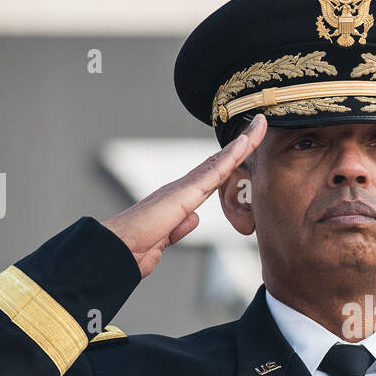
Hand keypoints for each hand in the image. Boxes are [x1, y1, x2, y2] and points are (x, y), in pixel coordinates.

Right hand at [103, 114, 265, 277]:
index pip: (212, 177)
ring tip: (260, 125)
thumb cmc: (132, 250)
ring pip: (220, 161)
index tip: (247, 147)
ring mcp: (183, 188)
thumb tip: (192, 219)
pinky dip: (233, 155)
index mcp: (178, 200)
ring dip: (243, 143)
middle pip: (218, 162)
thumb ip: (178, 229)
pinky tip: (247, 143)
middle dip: (241, 144)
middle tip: (259, 125)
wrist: (115, 251)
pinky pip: (215, 171)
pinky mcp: (185, 193)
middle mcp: (181, 188)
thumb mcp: (163, 241)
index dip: (231, 161)